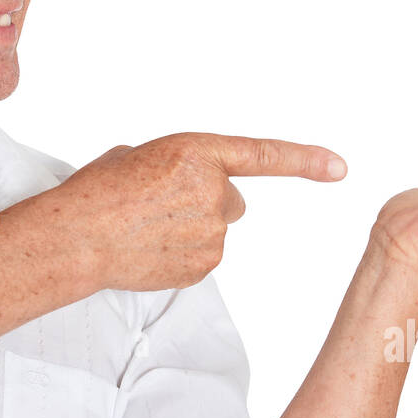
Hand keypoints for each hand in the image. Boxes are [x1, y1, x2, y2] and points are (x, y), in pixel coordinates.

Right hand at [55, 133, 345, 291]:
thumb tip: (186, 183)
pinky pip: (201, 257)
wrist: (78, 236)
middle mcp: (213, 191)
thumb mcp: (140, 155)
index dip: (305, 161)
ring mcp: (211, 233)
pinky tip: (149, 249)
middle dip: (204, 202)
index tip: (339, 167)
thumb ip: (180, 165)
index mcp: (198, 152)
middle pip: (230, 200)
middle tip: (161, 205)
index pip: (264, 155)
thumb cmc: (99, 191)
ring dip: (189, 229)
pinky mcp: (203, 266)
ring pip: (213, 231)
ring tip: (146, 228)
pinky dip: (180, 255)